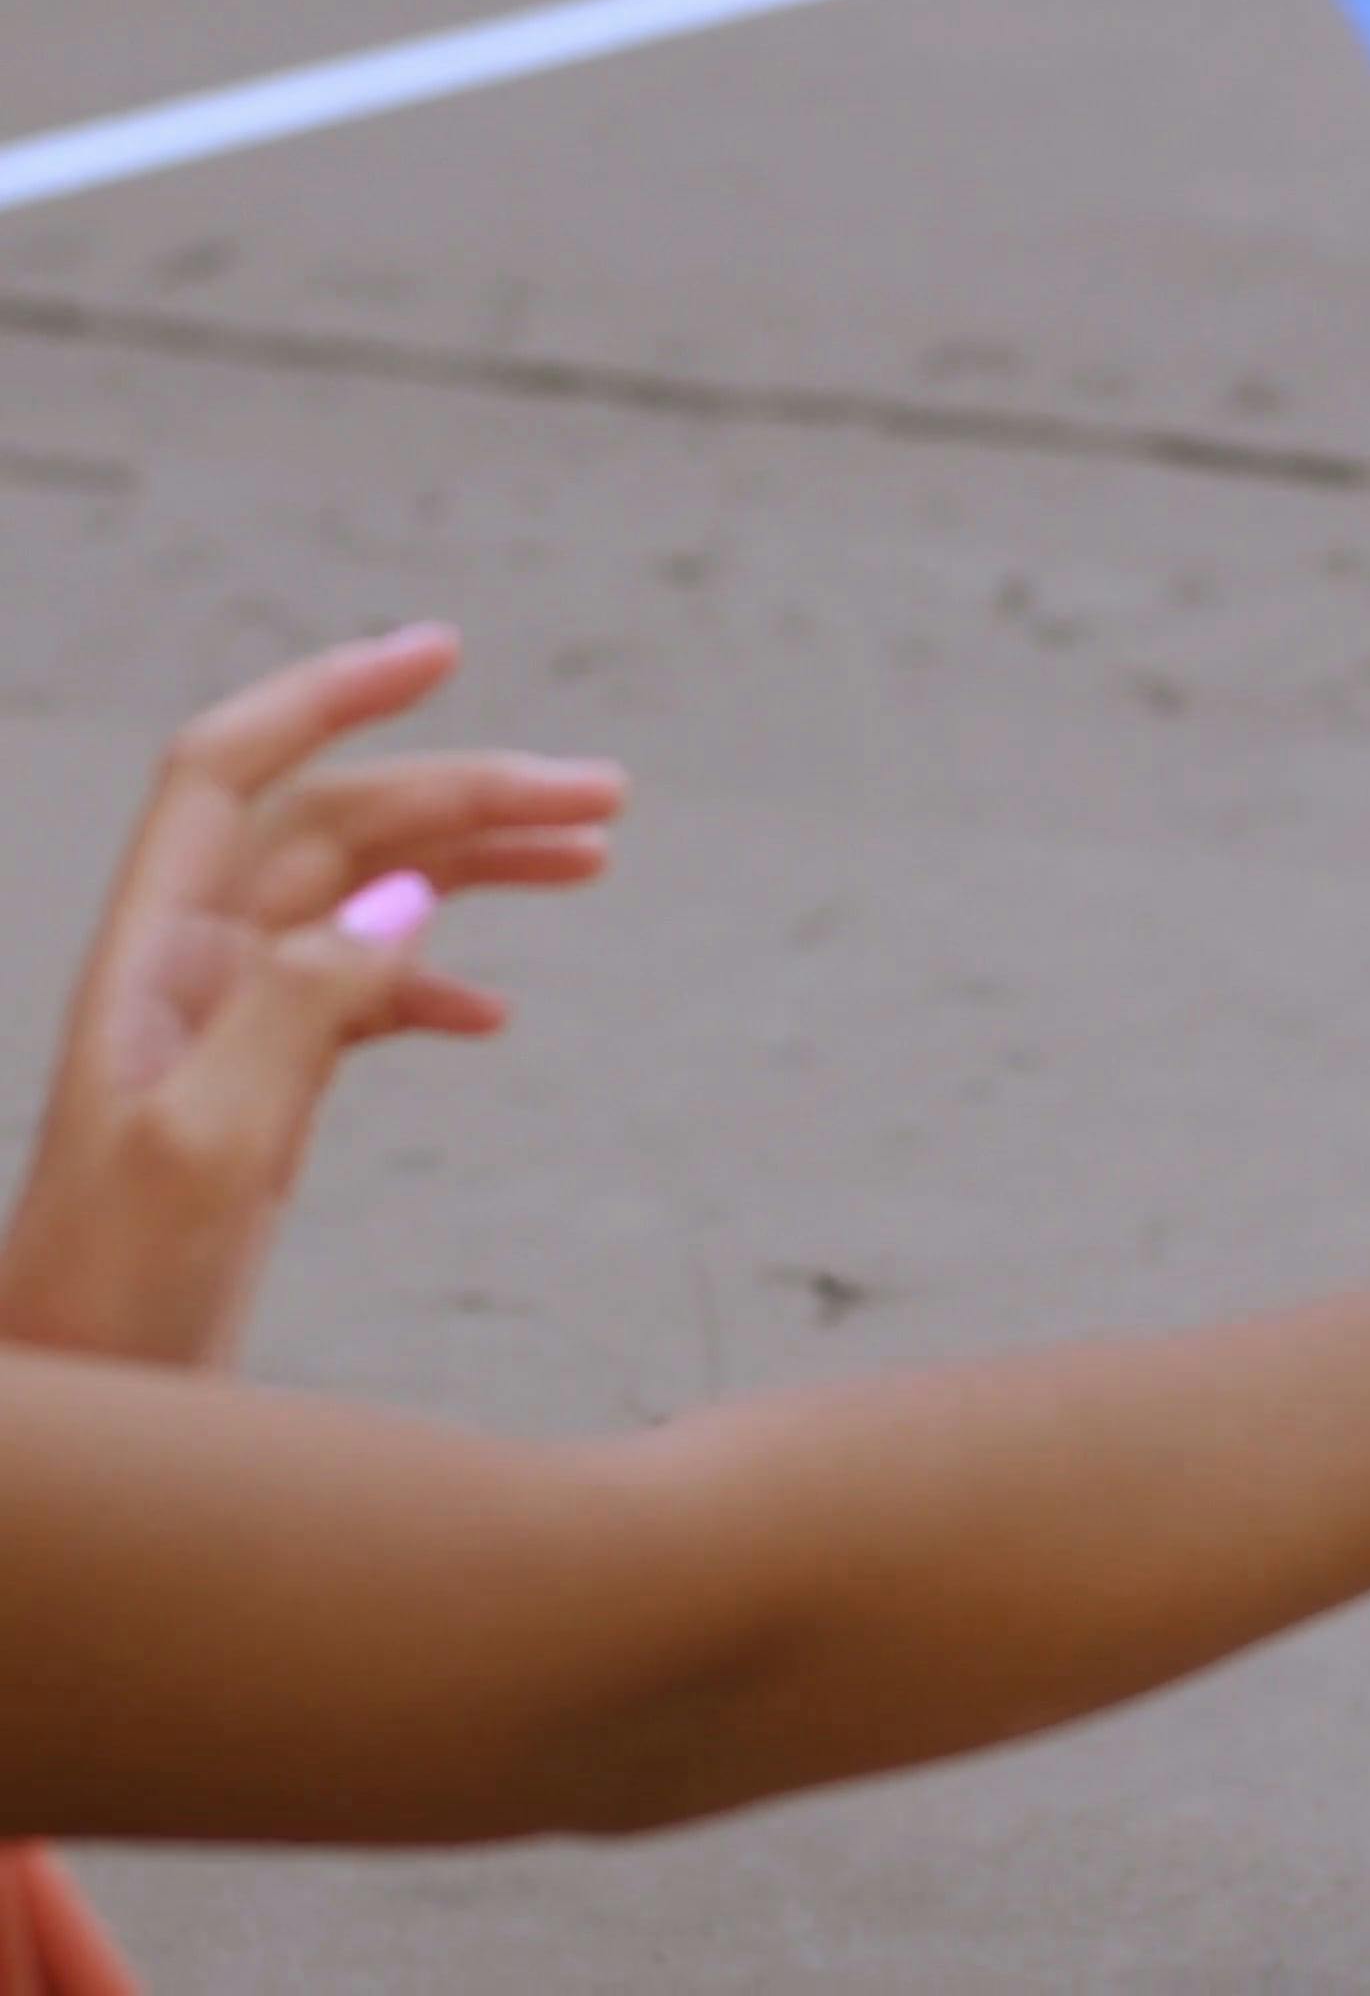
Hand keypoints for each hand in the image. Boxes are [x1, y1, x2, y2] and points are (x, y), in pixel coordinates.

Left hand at [0, 624, 625, 1364]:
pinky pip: (359, 998)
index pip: (231, 770)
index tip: (446, 654)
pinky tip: (499, 1012)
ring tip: (594, 855)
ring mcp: (225, 1030)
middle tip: (607, 794)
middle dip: (466, 789)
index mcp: (152, 959)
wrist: (75, 1401)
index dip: (330, 694)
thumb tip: (399, 895)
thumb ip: (295, 1008)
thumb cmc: (111, 1295)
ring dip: (474, 865)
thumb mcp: (207, 1150)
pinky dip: (438, 982)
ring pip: (361, 900)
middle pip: (333, 828)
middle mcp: (185, 972)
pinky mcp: (261, 1095)